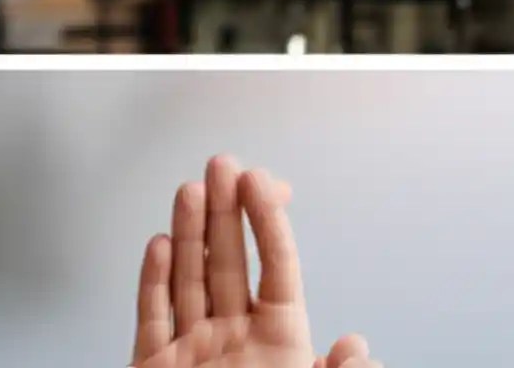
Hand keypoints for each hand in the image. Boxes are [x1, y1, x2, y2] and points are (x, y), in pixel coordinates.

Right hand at [130, 156, 375, 367]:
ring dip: (188, 232)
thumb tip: (360, 350)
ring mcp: (192, 351)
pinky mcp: (155, 364)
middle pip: (228, 263)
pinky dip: (154, 280)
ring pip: (188, 279)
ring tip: (190, 189)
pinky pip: (153, 315)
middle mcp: (234, 342)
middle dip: (223, 209)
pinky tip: (158, 245)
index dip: (269, 221)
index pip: (277, 270)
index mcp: (277, 347)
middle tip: (222, 166)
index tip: (260, 181)